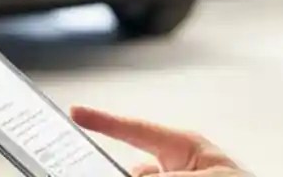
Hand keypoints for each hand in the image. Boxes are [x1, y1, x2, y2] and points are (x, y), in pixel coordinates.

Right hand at [70, 105, 249, 176]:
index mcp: (183, 147)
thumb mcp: (206, 176)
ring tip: (107, 167)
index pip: (135, 129)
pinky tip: (128, 175)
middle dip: (113, 167)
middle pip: (130, 167)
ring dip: (126, 172)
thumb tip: (137, 173)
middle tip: (93, 165)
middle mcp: (173, 166)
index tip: (76, 112)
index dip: (104, 120)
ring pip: (136, 176)